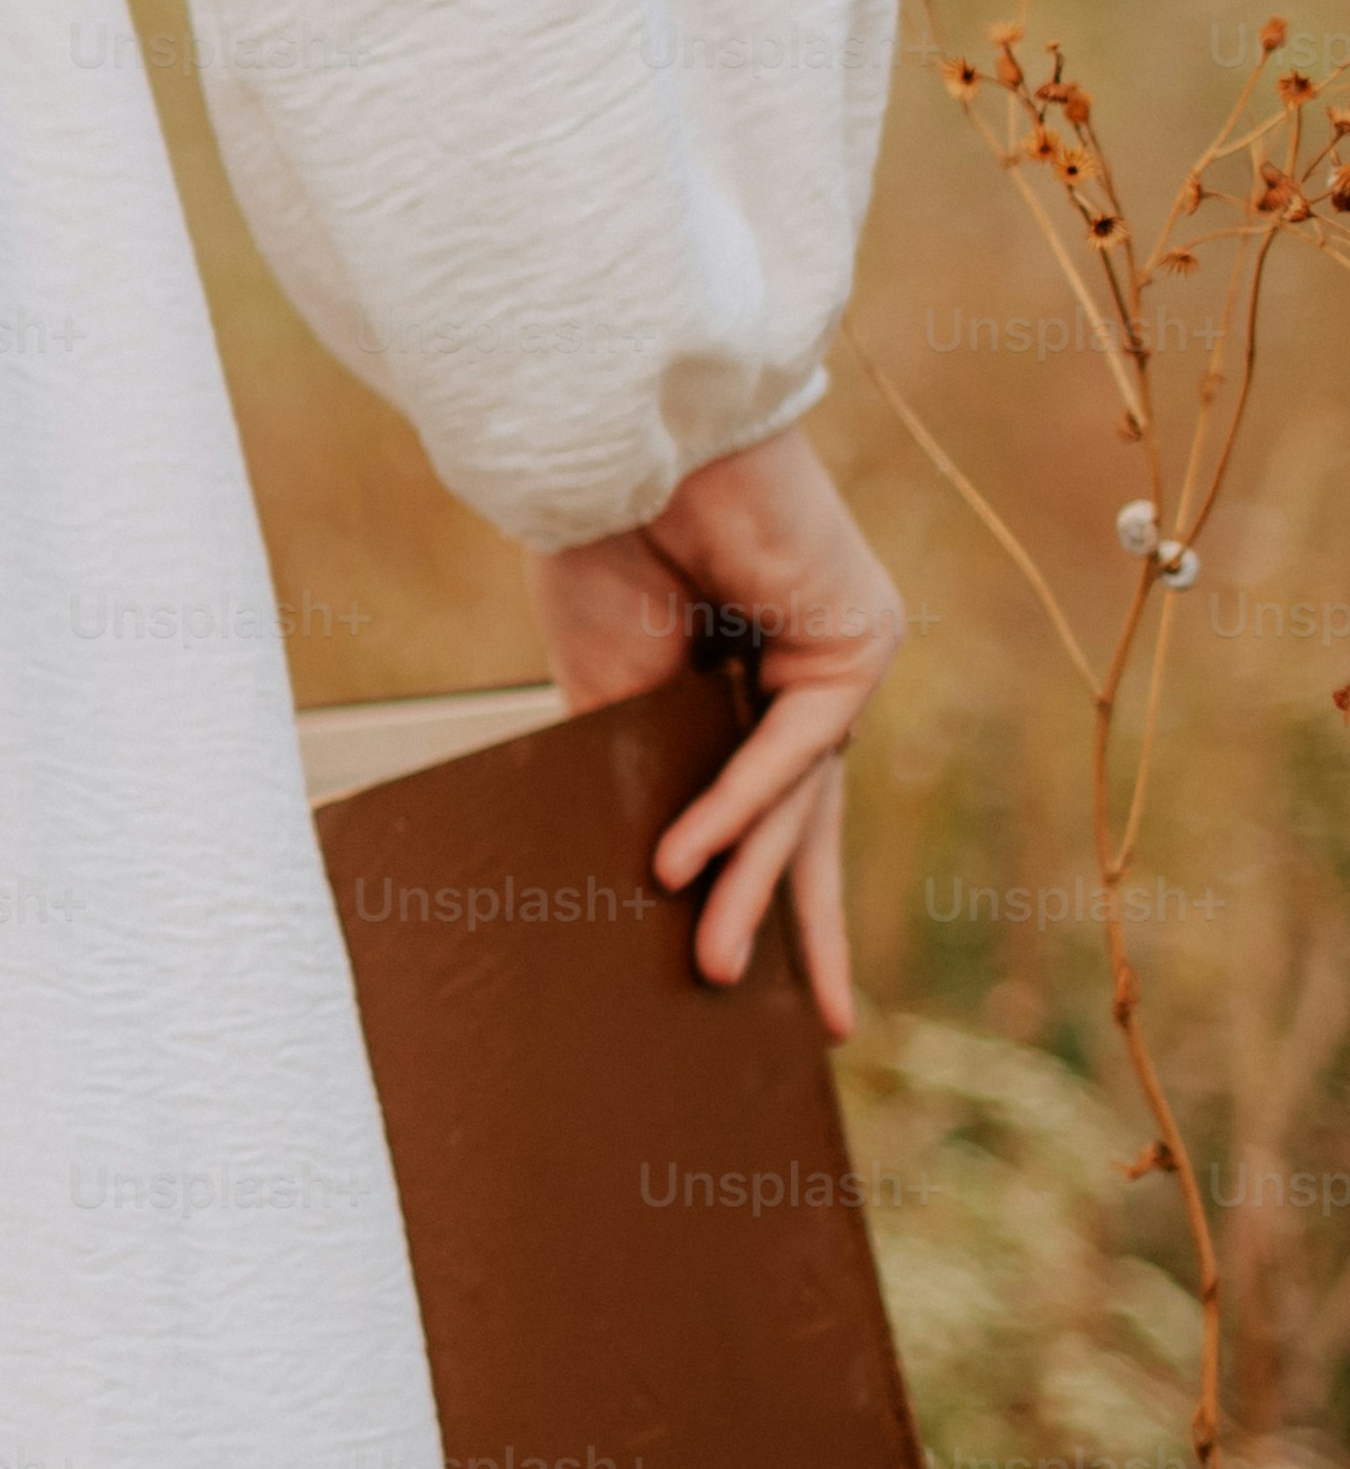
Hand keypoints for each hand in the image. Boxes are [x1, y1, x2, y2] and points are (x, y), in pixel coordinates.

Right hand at [525, 423, 900, 1038]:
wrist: (620, 447)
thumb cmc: (606, 545)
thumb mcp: (611, 689)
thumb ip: (646, 771)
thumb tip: (649, 874)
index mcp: (756, 674)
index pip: (772, 799)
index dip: (757, 883)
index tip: (746, 967)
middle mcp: (818, 666)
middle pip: (812, 817)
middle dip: (803, 920)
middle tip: (820, 1021)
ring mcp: (850, 653)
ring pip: (802, 798)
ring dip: (752, 885)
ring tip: (707, 965)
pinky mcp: (860, 640)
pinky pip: (793, 748)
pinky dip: (735, 806)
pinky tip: (680, 860)